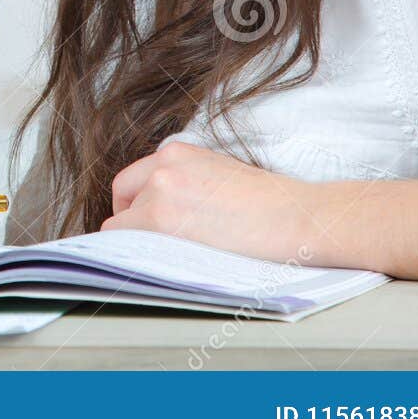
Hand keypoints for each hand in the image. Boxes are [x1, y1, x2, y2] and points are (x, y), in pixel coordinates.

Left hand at [101, 141, 319, 262]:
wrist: (295, 218)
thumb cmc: (269, 206)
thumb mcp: (217, 176)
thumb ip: (183, 184)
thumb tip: (161, 212)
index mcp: (177, 153)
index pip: (135, 179)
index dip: (137, 204)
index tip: (146, 224)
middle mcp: (163, 167)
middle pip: (122, 197)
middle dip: (132, 221)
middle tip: (154, 244)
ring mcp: (159, 192)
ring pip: (121, 224)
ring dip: (139, 241)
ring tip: (170, 257)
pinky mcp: (160, 220)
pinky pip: (126, 244)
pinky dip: (138, 257)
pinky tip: (166, 265)